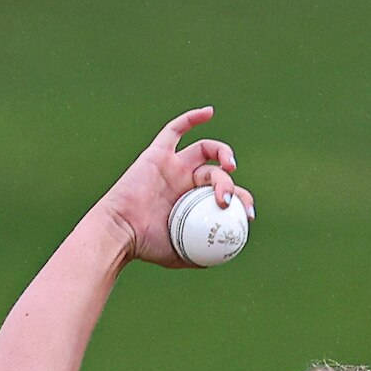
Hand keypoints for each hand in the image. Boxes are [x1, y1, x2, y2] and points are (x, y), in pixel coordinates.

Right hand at [97, 107, 253, 267]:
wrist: (123, 231)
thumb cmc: (147, 246)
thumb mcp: (179, 254)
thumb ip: (200, 255)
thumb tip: (222, 257)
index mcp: (194, 203)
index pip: (224, 194)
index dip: (241, 200)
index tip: (247, 214)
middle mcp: (185, 182)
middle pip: (218, 173)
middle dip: (230, 185)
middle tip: (230, 199)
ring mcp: (174, 166)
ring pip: (206, 150)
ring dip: (223, 153)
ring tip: (229, 166)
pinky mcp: (159, 153)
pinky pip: (176, 129)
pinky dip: (192, 118)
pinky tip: (209, 113)